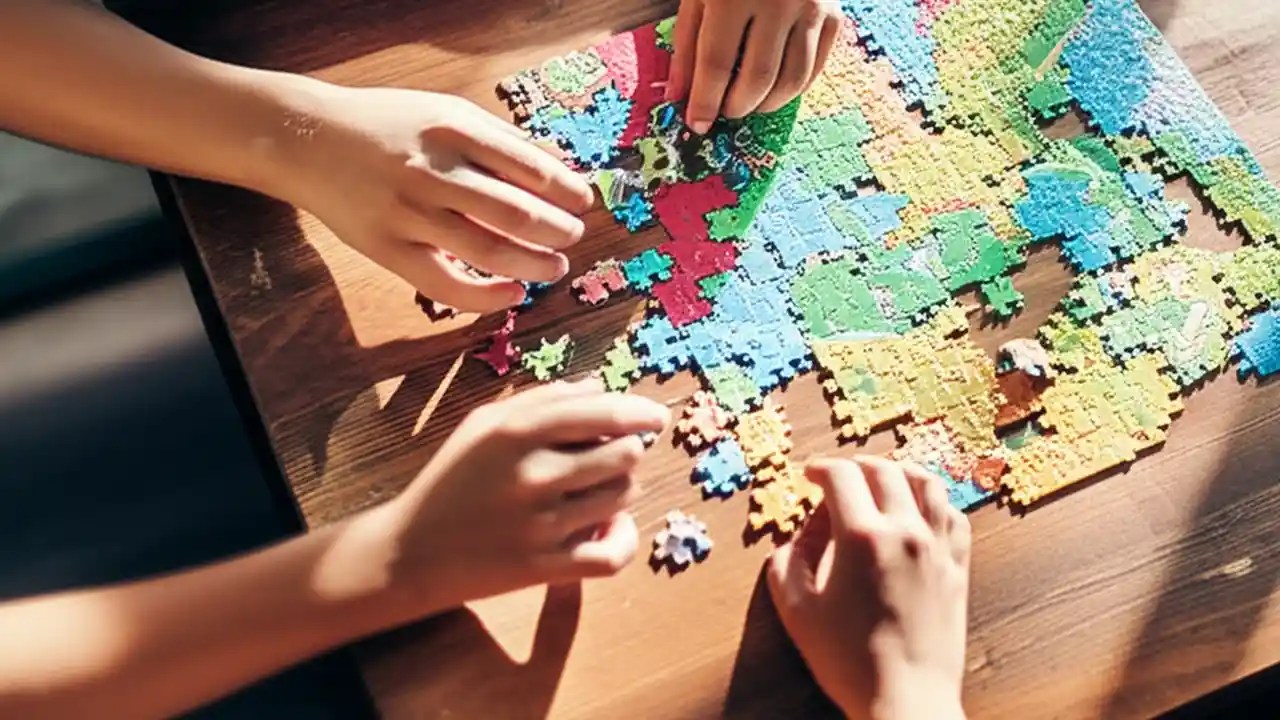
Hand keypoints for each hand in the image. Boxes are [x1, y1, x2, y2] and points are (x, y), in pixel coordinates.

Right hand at [278, 86, 594, 312]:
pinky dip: (488, 296)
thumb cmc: (387, 124)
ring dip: (535, 265)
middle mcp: (433, 171)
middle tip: (574, 236)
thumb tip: (559, 171)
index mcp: (453, 128)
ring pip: (490, 251)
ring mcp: (409, 213)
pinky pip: (448, 285)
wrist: (307, 139)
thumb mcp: (445, 111)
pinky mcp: (389, 250)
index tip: (584, 202)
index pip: (530, 168)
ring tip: (555, 267)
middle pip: (517, 213)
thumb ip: (499, 140)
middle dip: (558, 231)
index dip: (567, 191)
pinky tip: (514, 294)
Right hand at [372, 380, 668, 616]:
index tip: (656, 418)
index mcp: (517, 432)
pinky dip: (623, 539)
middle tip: (614, 457)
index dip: (640, 412)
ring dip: (621, 491)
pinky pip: (613, 554)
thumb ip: (541, 400)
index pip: (601, 413)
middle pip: (624, 454)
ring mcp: (541, 525)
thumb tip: (598, 386)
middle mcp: (533, 474)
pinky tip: (610, 527)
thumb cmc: (452, 479)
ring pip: (622, 498)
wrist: (411, 552)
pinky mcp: (545, 568)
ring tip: (599, 491)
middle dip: (628, 451)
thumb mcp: (483, 425)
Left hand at [666, 0, 842, 131]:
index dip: (704, 100)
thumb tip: (680, 96)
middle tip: (724, 112)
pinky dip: (793, 89)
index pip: (716, 62)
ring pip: (792, 80)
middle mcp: (778, 0)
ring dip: (766, 104)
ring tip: (748, 104)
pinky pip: (815, 68)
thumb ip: (687, 44)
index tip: (697, 124)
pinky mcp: (834, 15)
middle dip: (737, 106)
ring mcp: (812, 8)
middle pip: (758, 77)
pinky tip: (774, 90)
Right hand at [768, 458, 970, 719]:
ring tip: (884, 478)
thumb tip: (796, 539)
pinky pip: (954, 517)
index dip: (820, 468)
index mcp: (860, 535)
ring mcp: (937, 549)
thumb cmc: (847, 660)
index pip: (840, 475)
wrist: (906, 701)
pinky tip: (923, 510)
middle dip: (856, 465)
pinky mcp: (958, 569)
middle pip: (884, 471)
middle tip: (840, 477)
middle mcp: (904, 531)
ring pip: (927, 484)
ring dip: (900, 472)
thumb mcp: (795, 610)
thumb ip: (786, 563)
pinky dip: (936, 502)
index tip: (809, 475)